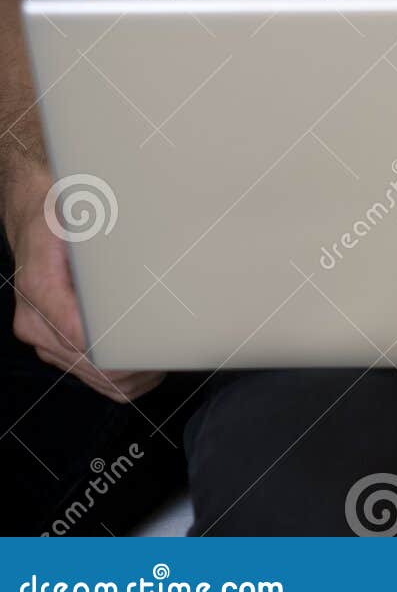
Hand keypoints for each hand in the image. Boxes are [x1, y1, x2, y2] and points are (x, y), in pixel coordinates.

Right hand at [5, 164, 165, 403]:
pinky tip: (142, 368)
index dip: (118, 346)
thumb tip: (138, 249)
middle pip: (88, 363)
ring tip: (160, 359)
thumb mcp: (78, 213)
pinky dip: (117, 379)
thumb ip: (99, 234)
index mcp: (39, 287)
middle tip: (167, 350)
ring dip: (127, 376)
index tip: (149, 343)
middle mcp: (35, 319)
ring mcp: (42, 336)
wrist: (34, 219)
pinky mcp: (53, 345)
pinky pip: (86, 376)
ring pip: (89, 376)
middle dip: (130, 363)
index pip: (80, 335)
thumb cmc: (57, 215)